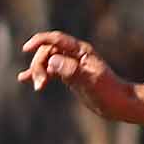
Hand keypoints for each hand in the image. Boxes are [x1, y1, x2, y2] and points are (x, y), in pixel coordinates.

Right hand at [19, 33, 137, 120]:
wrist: (118, 103)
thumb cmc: (107, 91)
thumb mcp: (90, 81)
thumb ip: (71, 70)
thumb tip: (51, 61)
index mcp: (81, 51)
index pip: (56, 39)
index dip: (39, 41)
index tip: (26, 49)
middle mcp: (75, 55)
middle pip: (48, 52)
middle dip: (39, 65)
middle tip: (40, 85)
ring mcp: (71, 64)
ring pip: (47, 61)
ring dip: (38, 72)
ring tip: (37, 87)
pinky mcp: (69, 75)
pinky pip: (50, 71)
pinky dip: (39, 74)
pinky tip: (25, 79)